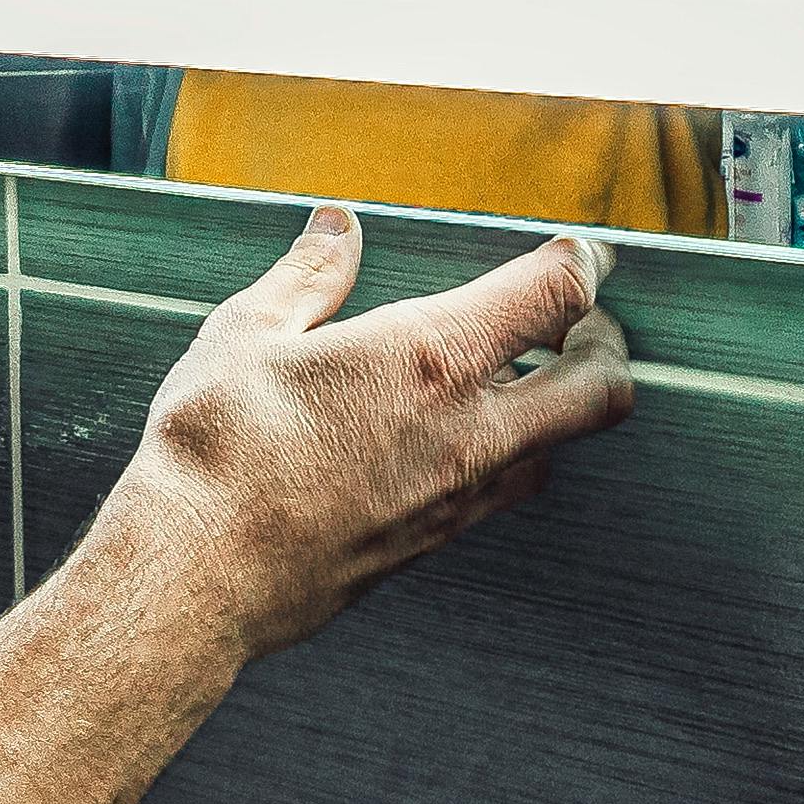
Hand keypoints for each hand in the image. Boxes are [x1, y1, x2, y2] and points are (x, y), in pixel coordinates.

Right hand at [90, 209, 628, 662]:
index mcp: (429, 357)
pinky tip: (457, 440)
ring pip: (559, 449)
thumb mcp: (248, 333)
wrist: (197, 574)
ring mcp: (456, 496)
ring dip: (559, 408)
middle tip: (579, 323)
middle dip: (606, 346)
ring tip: (521, 379)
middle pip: (601, 389)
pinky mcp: (432, 543)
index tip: (583, 254)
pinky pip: (503, 493)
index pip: (554, 296)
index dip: (583, 265)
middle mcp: (467, 431)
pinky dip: (509, 457)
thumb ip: (309, 276)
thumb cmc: (215, 448)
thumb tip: (338, 229)